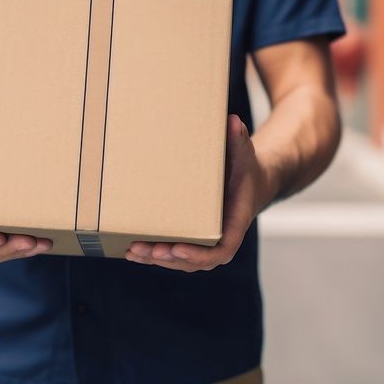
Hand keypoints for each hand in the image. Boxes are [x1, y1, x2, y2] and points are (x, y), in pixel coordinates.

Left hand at [126, 114, 272, 271]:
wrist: (250, 182)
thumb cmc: (245, 167)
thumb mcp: (244, 153)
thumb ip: (239, 140)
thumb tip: (234, 122)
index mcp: (236, 223)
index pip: (220, 250)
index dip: (198, 254)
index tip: (178, 249)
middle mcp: (222, 238)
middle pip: (195, 261)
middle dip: (170, 258)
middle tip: (148, 249)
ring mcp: (207, 242)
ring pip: (182, 261)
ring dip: (157, 260)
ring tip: (135, 252)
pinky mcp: (194, 239)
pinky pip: (175, 254)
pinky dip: (154, 256)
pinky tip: (133, 252)